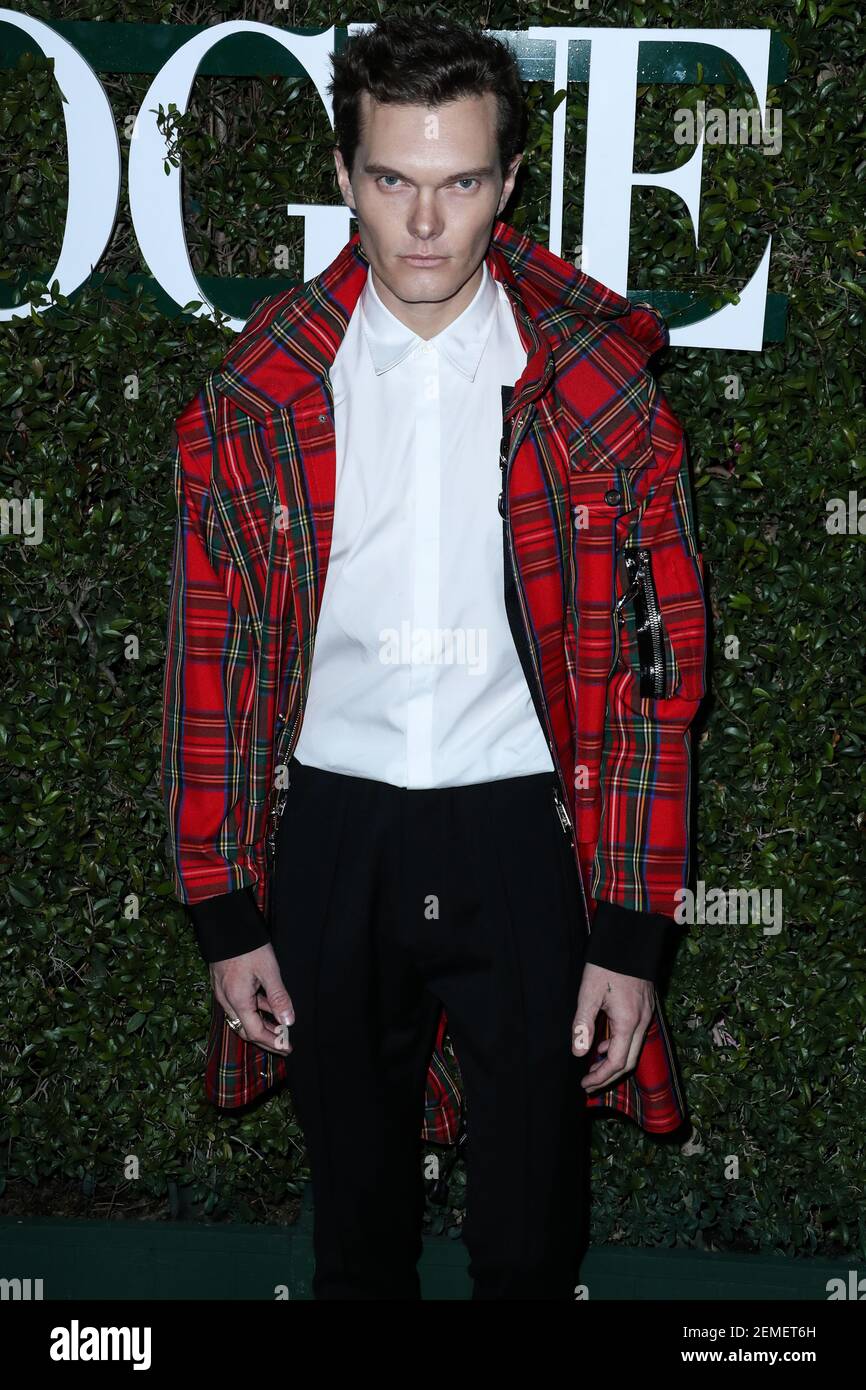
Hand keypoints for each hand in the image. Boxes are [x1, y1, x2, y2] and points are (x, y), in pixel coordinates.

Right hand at [210, 942, 294, 1055]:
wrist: (225, 924)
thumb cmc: (248, 946)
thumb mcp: (268, 970)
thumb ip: (278, 997)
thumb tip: (289, 1022)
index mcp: (237, 1000)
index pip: (254, 1032)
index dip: (271, 1042)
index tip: (287, 1048)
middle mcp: (227, 1001)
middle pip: (246, 1029)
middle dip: (265, 1038)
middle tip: (284, 1043)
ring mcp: (223, 993)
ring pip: (242, 1018)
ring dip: (260, 1024)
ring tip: (280, 1027)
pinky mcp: (224, 985)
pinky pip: (239, 1005)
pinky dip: (254, 1010)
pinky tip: (268, 1007)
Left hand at [571, 961, 652, 1091]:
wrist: (629, 940)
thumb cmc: (607, 964)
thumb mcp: (589, 993)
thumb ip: (583, 1024)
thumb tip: (578, 1053)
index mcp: (628, 1022)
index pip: (617, 1062)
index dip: (600, 1077)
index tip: (584, 1084)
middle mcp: (642, 1022)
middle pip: (629, 1062)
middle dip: (608, 1077)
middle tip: (588, 1084)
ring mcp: (646, 1016)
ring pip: (633, 1050)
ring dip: (614, 1062)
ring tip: (593, 1067)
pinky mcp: (645, 1008)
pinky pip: (635, 1037)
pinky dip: (620, 1046)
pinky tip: (604, 1044)